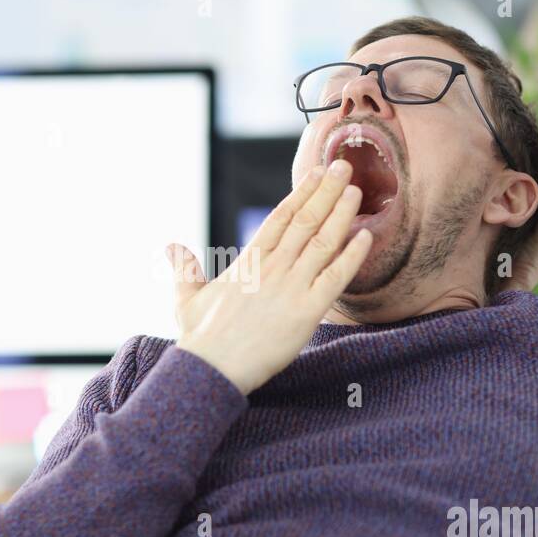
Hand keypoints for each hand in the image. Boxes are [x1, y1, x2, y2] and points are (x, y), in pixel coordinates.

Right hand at [167, 160, 372, 394]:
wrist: (212, 369)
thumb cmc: (201, 338)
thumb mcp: (188, 298)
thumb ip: (185, 269)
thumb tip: (171, 247)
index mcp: (249, 261)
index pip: (280, 217)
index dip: (301, 193)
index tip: (316, 174)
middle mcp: (273, 267)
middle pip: (305, 220)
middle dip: (327, 191)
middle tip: (344, 167)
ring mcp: (291, 287)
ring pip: (323, 240)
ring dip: (342, 213)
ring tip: (356, 191)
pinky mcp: (307, 311)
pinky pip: (336, 277)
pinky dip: (353, 255)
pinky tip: (366, 236)